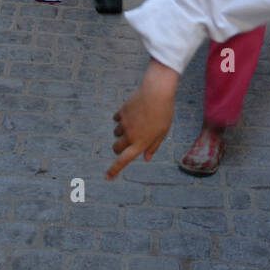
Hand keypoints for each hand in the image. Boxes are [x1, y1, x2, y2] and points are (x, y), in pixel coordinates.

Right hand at [107, 59, 177, 178]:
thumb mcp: (163, 132)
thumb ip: (153, 146)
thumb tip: (146, 158)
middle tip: (127, 142)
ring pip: (116, 133)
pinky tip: (131, 112)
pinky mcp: (121, 112)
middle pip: (116, 148)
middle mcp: (130, 135)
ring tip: (135, 122)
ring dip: (121, 131)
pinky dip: (121, 118)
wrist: (157, 91)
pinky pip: (116, 119)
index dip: (113, 170)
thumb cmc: (164, 112)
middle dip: (118, 148)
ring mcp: (124, 124)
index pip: (123, 160)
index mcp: (141, 143)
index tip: (106, 177)